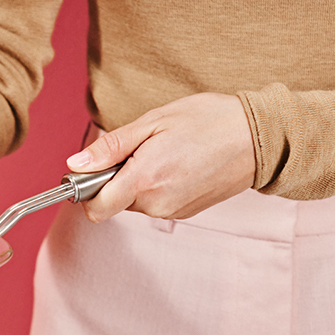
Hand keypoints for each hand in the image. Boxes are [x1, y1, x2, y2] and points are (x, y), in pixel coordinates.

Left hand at [66, 93, 255, 221]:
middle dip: (117, 178)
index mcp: (145, 180)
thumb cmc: (208, 121)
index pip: (95, 208)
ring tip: (166, 152)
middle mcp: (157, 204)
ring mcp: (172, 211)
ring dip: (139, 180)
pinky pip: (155, 202)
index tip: (95, 168)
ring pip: (135, 202)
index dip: (86, 189)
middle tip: (143, 148)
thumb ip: (111, 147)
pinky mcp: (185, 213)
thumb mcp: (153, 122)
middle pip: (114, 202)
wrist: (258, 138)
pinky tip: (179, 163)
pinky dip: (158, 185)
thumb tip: (75, 165)